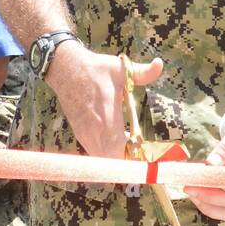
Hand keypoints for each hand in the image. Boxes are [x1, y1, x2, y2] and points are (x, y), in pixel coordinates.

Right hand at [47, 42, 162, 158]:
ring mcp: (85, 133)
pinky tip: (119, 142)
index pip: (119, 149)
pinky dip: (107, 153)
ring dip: (118, 158)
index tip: (146, 157)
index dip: (132, 159)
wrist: (65, 68)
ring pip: (102, 159)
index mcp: (106, 116)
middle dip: (129, 161)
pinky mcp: (80, 133)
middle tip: (143, 152)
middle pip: (112, 161)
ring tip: (132, 146)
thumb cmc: (95, 69)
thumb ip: (143, 72)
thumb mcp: (121, 68)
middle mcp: (94, 129)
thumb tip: (159, 64)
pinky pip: (94, 153)